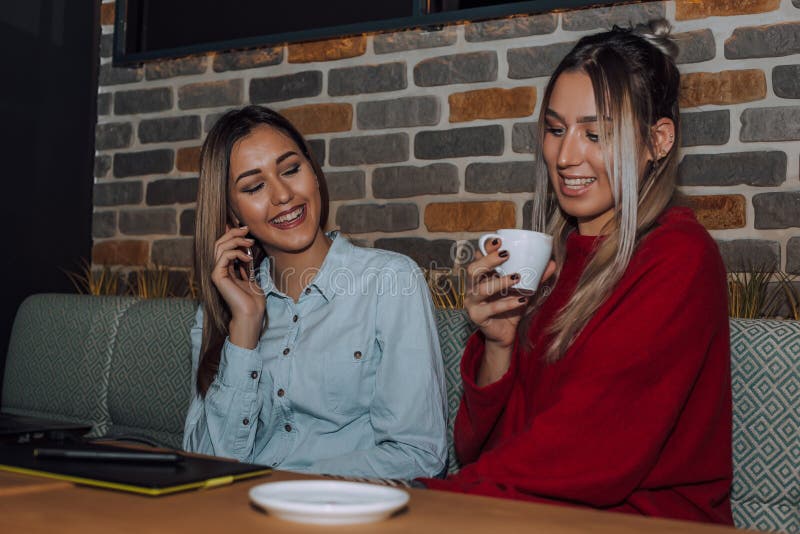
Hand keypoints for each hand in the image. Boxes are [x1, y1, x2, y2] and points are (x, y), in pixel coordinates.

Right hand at [211, 225, 263, 347]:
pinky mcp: (217, 276)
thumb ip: (245, 264)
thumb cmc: (253, 300)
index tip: (246, 229)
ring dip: (236, 240)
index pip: (224, 246)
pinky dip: (236, 253)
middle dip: (233, 233)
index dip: (232, 234)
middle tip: (247, 229)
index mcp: (225, 269)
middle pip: (219, 243)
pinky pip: (223, 256)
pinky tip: (247, 258)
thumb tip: (247, 249)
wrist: (252, 314)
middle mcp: (218, 270)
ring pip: (219, 246)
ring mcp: (216, 273)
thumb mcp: (251, 277)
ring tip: (250, 242)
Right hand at [465, 238, 554, 384]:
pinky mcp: (477, 317)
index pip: (478, 258)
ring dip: (500, 282)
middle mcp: (473, 287)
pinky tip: (521, 299)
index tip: (499, 241)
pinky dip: (508, 303)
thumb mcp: (523, 289)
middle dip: (488, 260)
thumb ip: (535, 277)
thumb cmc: (510, 307)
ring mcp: (472, 303)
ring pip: (481, 289)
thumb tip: (551, 262)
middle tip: (506, 254)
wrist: (504, 334)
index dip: (486, 248)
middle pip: (473, 270)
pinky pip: (492, 308)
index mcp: (481, 277)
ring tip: (517, 277)